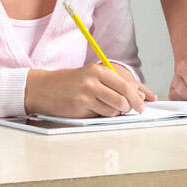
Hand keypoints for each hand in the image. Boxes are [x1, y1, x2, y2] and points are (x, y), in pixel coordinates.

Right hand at [25, 63, 151, 117]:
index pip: (125, 85)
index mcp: (98, 70)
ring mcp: (85, 95)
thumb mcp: (90, 76)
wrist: (43, 88)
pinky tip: (95, 110)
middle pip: (122, 99)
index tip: (143, 104)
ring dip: (115, 113)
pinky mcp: (80, 108)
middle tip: (132, 110)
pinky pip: (100, 116)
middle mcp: (92, 81)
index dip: (137, 97)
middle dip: (130, 107)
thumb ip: (111, 84)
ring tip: (107, 108)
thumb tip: (136, 96)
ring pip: (113, 110)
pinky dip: (102, 116)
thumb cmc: (69, 82)